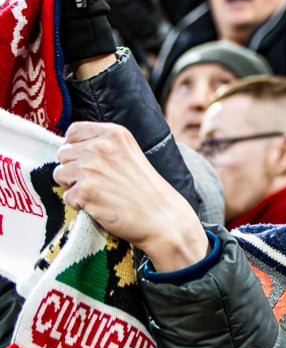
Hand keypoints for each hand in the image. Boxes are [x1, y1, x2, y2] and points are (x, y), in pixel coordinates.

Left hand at [55, 122, 207, 268]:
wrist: (162, 216)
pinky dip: (79, 204)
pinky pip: (66, 196)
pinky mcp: (85, 191)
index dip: (76, 147)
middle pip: (63, 153)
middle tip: (98, 181)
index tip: (88, 160)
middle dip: (74, 168)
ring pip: (60, 174)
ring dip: (73, 186)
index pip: (74, 131)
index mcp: (114, 133)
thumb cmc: (146, 188)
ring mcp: (91, 169)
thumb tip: (69, 150)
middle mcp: (100, 147)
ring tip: (98, 192)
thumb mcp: (129, 153)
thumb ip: (103, 146)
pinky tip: (100, 204)